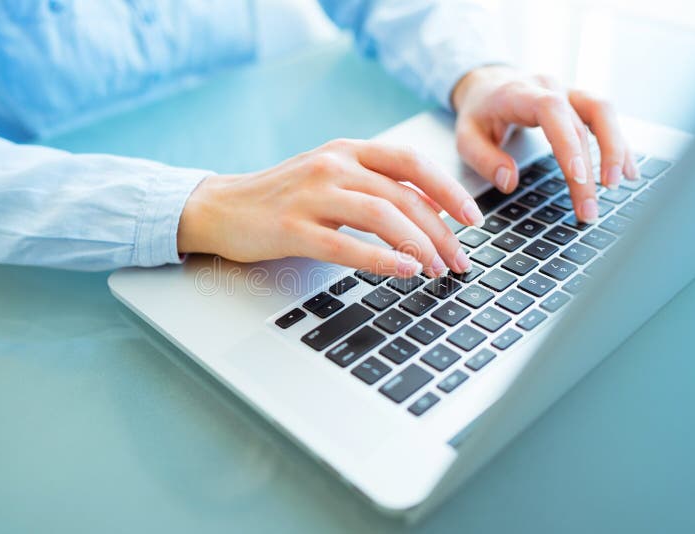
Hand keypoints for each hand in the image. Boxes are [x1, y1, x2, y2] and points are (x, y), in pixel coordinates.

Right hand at [177, 139, 485, 276]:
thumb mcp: (333, 178)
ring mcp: (312, 194)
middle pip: (403, 195)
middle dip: (440, 231)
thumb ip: (376, 187)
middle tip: (459, 260)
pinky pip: (346, 244)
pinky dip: (381, 259)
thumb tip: (433, 212)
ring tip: (436, 270)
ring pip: (381, 216)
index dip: (448, 190)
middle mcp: (333, 164)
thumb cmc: (284, 198)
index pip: (411, 162)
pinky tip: (404, 271)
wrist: (222, 206)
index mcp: (348, 150)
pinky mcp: (293, 228)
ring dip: (418, 245)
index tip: (472, 218)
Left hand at [451, 66, 639, 221]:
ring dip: (615, 150)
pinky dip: (618, 145)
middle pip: (580, 123)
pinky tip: (627, 171)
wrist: (487, 83)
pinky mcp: (579, 101)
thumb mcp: (465, 136)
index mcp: (519, 93)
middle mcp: (550, 87)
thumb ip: (484, 159)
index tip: (579, 177)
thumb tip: (509, 182)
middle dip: (589, 169)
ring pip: (603, 112)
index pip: (552, 112)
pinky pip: (605, 118)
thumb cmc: (478, 112)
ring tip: (617, 186)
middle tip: (589, 208)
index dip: (568, 144)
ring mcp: (568, 91)